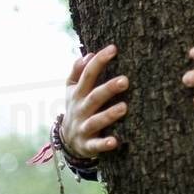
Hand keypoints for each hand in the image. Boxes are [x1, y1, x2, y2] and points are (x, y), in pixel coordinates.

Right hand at [61, 43, 129, 158]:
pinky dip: (104, 144)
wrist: (67, 140)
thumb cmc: (77, 107)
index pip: (87, 75)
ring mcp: (83, 128)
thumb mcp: (72, 90)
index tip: (113, 48)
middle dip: (108, 88)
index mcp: (77, 94)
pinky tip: (115, 141)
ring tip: (124, 107)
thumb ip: (78, 72)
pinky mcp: (87, 145)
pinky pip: (95, 145)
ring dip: (109, 115)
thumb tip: (88, 54)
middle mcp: (80, 110)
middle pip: (94, 97)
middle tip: (125, 80)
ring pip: (95, 121)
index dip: (99, 61)